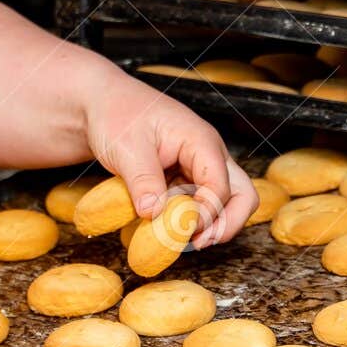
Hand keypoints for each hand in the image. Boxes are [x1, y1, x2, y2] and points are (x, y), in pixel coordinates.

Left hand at [82, 71, 257, 247]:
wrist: (104, 104)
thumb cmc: (118, 115)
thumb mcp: (127, 147)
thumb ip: (143, 180)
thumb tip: (154, 213)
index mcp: (201, 141)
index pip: (221, 185)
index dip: (206, 213)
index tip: (181, 229)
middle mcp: (209, 155)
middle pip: (242, 195)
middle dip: (226, 224)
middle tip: (198, 243)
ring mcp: (199, 168)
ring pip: (226, 203)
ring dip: (210, 225)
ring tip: (181, 240)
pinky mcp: (185, 180)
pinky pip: (199, 205)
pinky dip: (189, 220)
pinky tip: (165, 228)